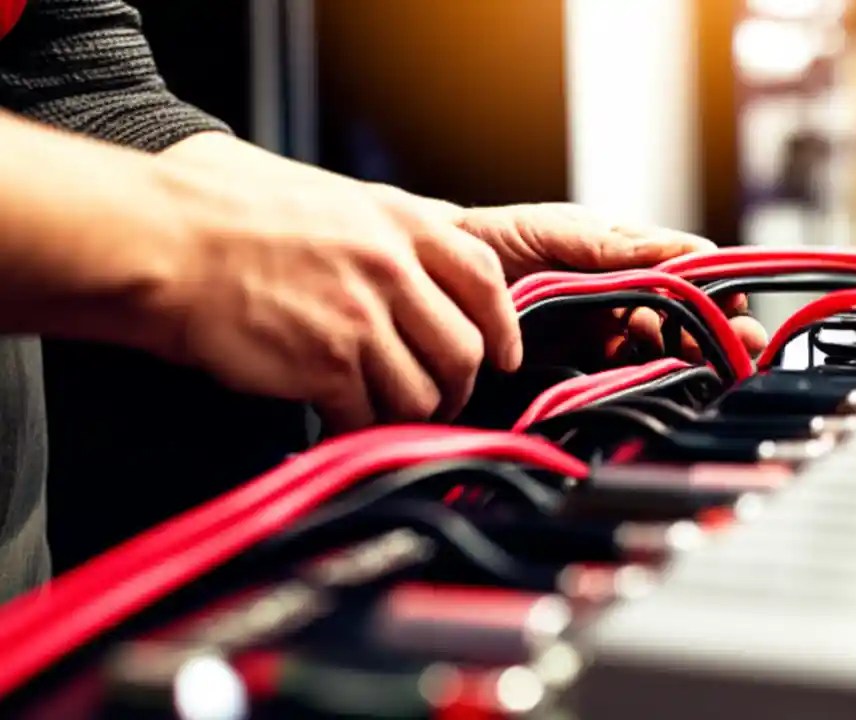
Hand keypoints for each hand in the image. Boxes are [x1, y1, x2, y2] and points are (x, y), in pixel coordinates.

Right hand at [144, 153, 520, 430]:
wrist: (163, 240)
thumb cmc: (228, 213)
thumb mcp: (333, 200)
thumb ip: (389, 237)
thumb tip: (423, 278)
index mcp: (401, 223)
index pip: (486, 280)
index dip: (503, 328)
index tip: (502, 356)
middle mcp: (392, 269)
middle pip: (464, 350)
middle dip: (457, 387)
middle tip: (437, 400)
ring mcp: (362, 319)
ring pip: (423, 393)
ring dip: (408, 415)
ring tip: (380, 414)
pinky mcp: (327, 366)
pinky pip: (368, 418)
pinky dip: (357, 430)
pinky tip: (336, 423)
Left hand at [452, 203, 768, 361]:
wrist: (436, 280)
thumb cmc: (493, 240)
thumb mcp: (556, 231)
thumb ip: (613, 243)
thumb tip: (684, 248)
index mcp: (626, 257)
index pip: (688, 273)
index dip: (715, 291)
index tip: (732, 307)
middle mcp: (622, 296)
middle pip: (684, 319)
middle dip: (715, 334)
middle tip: (738, 348)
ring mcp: (602, 333)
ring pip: (660, 351)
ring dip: (683, 360)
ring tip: (698, 365)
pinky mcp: (578, 367)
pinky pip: (619, 378)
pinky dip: (639, 382)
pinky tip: (648, 380)